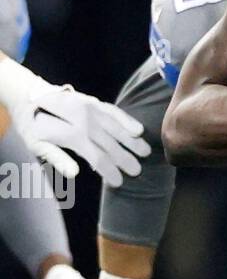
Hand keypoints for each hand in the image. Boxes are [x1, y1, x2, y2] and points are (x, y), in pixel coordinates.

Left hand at [14, 85, 150, 186]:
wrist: (29, 95)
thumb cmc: (33, 127)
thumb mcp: (36, 145)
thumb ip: (56, 158)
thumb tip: (74, 173)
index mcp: (65, 131)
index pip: (94, 155)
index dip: (109, 170)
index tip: (118, 182)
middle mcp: (78, 118)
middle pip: (108, 142)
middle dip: (124, 158)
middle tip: (137, 172)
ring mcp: (87, 107)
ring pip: (114, 126)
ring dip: (131, 141)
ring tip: (145, 154)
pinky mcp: (93, 101)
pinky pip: (114, 111)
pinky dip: (127, 120)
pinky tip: (139, 130)